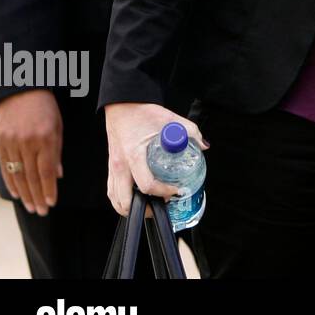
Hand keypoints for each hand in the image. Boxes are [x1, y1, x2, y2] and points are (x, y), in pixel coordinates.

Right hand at [0, 90, 62, 215]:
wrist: (22, 90)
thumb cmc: (46, 108)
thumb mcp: (58, 127)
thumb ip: (57, 152)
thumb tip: (57, 176)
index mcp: (45, 138)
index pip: (46, 171)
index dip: (49, 189)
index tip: (52, 203)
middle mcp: (27, 143)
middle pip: (31, 176)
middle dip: (37, 196)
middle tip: (42, 211)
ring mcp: (11, 143)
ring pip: (18, 174)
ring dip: (25, 193)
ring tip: (31, 207)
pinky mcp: (0, 142)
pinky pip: (5, 167)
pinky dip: (11, 182)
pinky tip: (16, 193)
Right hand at [104, 102, 206, 216]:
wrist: (122, 105)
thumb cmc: (142, 112)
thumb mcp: (170, 119)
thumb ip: (190, 132)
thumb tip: (203, 146)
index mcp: (134, 155)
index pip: (147, 184)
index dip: (163, 192)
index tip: (175, 191)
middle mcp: (120, 165)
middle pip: (125, 200)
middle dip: (144, 210)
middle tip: (161, 207)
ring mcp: (113, 167)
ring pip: (115, 199)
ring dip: (129, 208)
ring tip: (148, 207)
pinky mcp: (111, 166)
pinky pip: (111, 191)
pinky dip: (120, 200)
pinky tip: (133, 199)